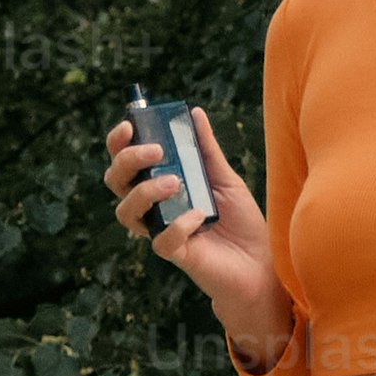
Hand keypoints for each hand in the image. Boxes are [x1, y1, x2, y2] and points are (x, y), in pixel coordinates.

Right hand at [105, 114, 289, 353]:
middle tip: (156, 152)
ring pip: (125, 213)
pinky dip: (178, 224)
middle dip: (128, 161)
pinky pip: (160, 240)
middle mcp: (153, 207)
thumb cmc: (240, 221)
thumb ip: (206, 149)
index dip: (119, 143)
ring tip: (175, 183)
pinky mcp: (174, 254)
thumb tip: (194, 114)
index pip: (125, 162)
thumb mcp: (225, 178)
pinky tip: (200, 216)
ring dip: (145, 192)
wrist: (260, 262)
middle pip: (116, 182)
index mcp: (159, 184)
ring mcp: (160, 230)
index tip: (131, 126)